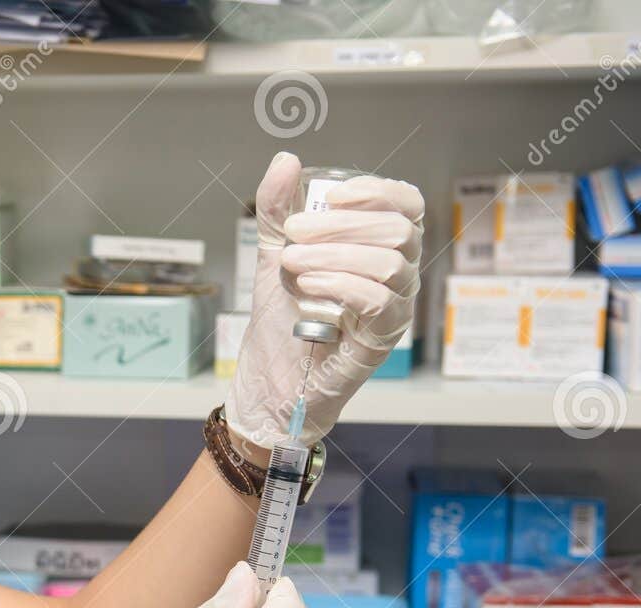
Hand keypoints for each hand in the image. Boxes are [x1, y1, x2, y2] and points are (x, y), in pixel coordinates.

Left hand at [226, 152, 423, 447]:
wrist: (269, 380)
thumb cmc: (281, 320)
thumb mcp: (274, 254)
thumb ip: (278, 210)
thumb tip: (285, 160)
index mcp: (379, 247)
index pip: (405, 204)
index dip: (378, 191)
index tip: (334, 194)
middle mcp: (397, 274)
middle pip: (398, 229)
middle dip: (342, 224)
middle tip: (293, 234)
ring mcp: (394, 307)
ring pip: (392, 263)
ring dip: (336, 255)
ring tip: (293, 264)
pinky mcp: (383, 338)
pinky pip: (381, 301)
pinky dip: (342, 285)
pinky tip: (309, 288)